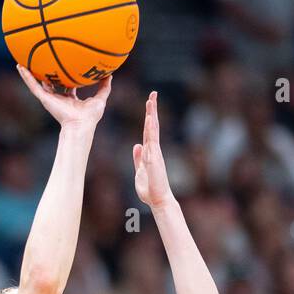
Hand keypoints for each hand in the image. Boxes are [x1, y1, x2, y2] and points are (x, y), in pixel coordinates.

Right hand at [17, 64, 111, 128]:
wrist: (80, 124)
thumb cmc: (90, 116)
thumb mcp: (100, 99)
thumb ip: (104, 87)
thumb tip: (110, 75)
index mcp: (70, 100)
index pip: (67, 87)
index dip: (66, 79)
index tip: (65, 69)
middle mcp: (59, 98)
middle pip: (51, 84)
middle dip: (47, 75)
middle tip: (43, 63)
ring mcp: (50, 98)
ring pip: (38, 84)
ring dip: (30, 74)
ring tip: (21, 62)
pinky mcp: (45, 98)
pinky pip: (33, 85)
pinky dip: (25, 76)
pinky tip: (19, 66)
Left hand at [132, 91, 172, 207]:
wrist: (157, 199)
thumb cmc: (149, 188)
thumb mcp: (140, 170)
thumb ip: (138, 158)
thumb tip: (136, 145)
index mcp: (149, 152)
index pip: (149, 130)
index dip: (148, 116)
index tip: (149, 103)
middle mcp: (154, 149)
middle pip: (152, 126)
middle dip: (152, 110)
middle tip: (153, 94)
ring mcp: (155, 153)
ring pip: (153, 130)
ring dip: (152, 115)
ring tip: (151, 100)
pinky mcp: (154, 158)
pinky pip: (152, 141)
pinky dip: (150, 129)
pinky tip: (149, 119)